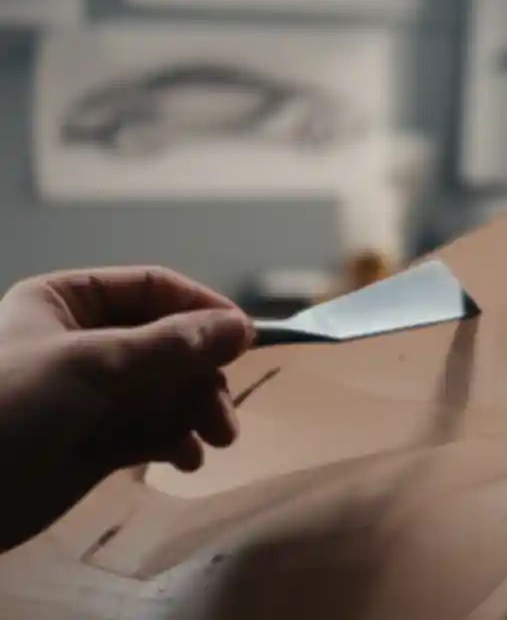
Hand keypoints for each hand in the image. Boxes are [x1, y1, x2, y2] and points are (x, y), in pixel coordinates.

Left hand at [0, 267, 252, 550]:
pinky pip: (151, 429)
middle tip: (227, 407)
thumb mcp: (95, 364)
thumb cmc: (11, 407)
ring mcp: (89, 394)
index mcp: (67, 301)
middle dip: (203, 374)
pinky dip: (176, 439)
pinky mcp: (93, 441)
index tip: (245, 337)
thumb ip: (174, 345)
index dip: (201, 308)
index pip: (153, 288)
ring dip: (198, 410)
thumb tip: (243, 327)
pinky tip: (188, 458)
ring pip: (166, 389)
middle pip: (168, 342)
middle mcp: (81, 341)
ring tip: (218, 438)